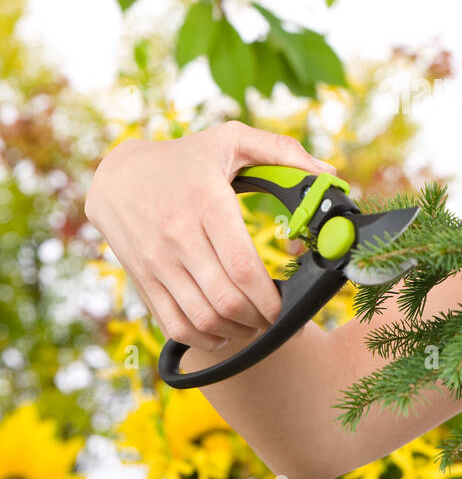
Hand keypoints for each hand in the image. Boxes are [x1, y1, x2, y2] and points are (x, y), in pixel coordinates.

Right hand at [84, 120, 335, 353]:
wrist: (117, 176)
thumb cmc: (185, 158)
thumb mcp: (232, 139)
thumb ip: (283, 151)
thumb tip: (328, 173)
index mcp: (207, 203)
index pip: (242, 266)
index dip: (269, 297)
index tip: (285, 304)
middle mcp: (178, 235)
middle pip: (225, 300)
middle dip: (259, 320)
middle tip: (275, 318)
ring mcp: (157, 261)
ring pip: (202, 318)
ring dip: (236, 332)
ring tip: (253, 325)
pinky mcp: (143, 279)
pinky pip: (174, 324)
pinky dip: (203, 339)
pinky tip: (222, 332)